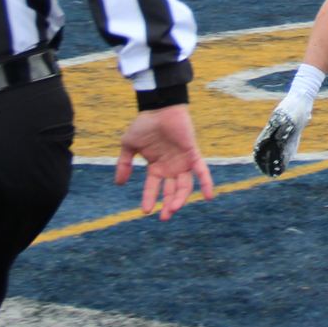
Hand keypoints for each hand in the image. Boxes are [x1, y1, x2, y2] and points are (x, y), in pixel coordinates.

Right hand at [115, 104, 215, 220]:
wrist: (158, 108)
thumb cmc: (144, 124)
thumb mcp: (129, 145)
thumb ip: (124, 164)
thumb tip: (119, 184)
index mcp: (156, 166)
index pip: (153, 187)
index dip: (149, 199)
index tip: (145, 211)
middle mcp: (170, 167)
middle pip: (171, 191)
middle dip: (168, 205)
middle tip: (165, 218)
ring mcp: (182, 161)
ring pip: (185, 185)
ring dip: (181, 198)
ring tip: (174, 209)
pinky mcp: (192, 153)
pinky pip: (202, 170)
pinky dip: (206, 183)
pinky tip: (209, 196)